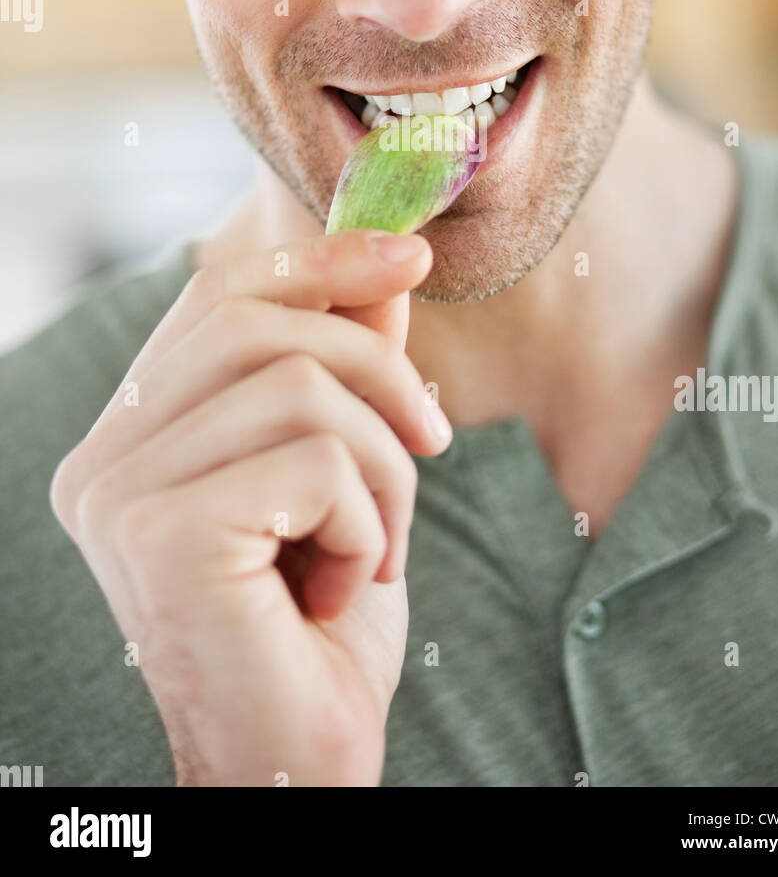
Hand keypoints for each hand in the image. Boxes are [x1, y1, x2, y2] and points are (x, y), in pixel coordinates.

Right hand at [50, 229, 448, 785]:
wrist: (299, 765)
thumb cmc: (318, 627)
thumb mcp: (345, 473)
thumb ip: (348, 370)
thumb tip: (385, 267)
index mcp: (131, 437)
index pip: (217, 297)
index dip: (319, 261)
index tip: (410, 255)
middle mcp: (102, 459)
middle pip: (259, 323)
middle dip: (376, 368)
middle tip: (433, 439)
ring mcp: (120, 495)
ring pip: (299, 387)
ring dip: (383, 466)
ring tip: (375, 548)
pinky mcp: (163, 534)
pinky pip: (315, 461)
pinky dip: (368, 519)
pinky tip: (347, 585)